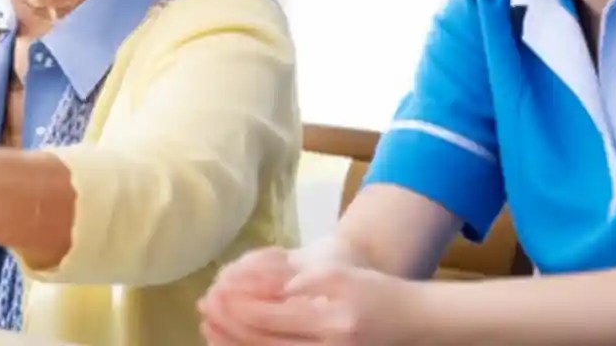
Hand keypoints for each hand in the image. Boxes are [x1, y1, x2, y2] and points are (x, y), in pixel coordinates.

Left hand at [203, 252, 421, 344]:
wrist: (411, 323)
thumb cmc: (376, 292)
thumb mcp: (340, 275)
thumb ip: (300, 280)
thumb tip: (254, 282)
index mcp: (331, 322)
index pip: (271, 317)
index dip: (238, 306)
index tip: (215, 291)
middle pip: (263, 343)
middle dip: (228, 327)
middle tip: (204, 308)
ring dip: (233, 344)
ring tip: (209, 326)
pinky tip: (234, 343)